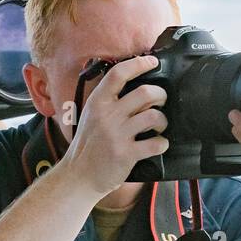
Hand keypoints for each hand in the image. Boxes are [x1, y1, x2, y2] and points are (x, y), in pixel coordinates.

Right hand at [59, 55, 168, 200]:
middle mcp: (107, 116)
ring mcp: (117, 135)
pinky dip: (162, 143)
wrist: (78, 177)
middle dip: (160, 95)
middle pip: (145, 92)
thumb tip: (134, 86)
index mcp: (97, 103)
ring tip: (159, 126)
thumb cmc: (87, 147)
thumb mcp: (90, 117)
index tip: (152, 63)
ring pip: (153, 116)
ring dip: (163, 120)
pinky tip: (158, 144)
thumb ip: (107, 101)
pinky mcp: (126, 154)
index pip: (119, 74)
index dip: (139, 64)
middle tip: (161, 101)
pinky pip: (156, 143)